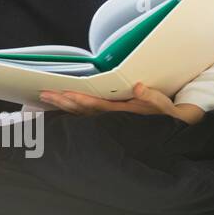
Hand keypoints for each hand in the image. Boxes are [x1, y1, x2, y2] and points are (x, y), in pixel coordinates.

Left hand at [38, 82, 204, 124]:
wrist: (169, 126)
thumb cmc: (165, 113)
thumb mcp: (162, 104)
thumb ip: (151, 96)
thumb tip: (139, 87)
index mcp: (120, 113)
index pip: (97, 106)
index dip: (81, 101)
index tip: (66, 94)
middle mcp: (109, 118)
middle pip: (81, 110)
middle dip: (63, 102)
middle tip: (44, 94)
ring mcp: (106, 121)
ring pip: (78, 114)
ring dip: (61, 106)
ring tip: (44, 97)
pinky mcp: (105, 120)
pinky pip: (82, 116)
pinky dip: (68, 111)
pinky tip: (55, 105)